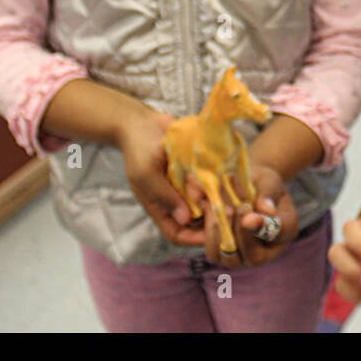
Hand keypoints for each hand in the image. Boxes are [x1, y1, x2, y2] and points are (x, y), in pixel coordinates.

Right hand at [116, 108, 206, 246]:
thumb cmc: (138, 149)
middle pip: (198, 221)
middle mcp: (177, 200)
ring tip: (213, 184)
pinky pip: (211, 182)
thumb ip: (164, 196)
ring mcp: (188, 186)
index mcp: (160, 208)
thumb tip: (185, 219)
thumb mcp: (146, 174)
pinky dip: (217, 181)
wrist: (144, 122)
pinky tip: (221, 174)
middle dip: (209, 215)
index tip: (213, 233)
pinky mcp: (197, 171)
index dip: (194, 239)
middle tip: (218, 203)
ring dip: (213, 197)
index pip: (178, 234)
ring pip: (207, 202)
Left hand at [195, 162, 297, 266]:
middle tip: (230, 208)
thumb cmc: (259, 182)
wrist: (242, 186)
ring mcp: (244, 256)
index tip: (247, 214)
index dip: (262, 226)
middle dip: (239, 232)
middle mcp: (267, 250)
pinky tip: (208, 209)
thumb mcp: (267, 180)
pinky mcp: (223, 254)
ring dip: (220, 233)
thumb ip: (267, 193)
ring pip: (229, 258)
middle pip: (254, 257)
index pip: (280, 233)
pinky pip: (212, 252)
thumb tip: (266, 210)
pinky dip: (207, 231)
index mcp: (285, 229)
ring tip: (218, 207)